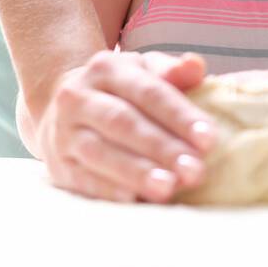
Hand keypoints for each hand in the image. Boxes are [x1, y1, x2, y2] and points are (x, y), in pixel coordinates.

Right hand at [31, 50, 217, 203]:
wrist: (60, 106)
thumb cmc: (119, 91)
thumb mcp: (142, 71)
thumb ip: (171, 71)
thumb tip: (195, 66)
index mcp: (106, 68)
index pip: (147, 91)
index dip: (179, 116)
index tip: (209, 139)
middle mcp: (79, 97)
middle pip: (123, 122)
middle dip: (161, 147)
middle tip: (194, 170)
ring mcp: (64, 131)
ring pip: (100, 152)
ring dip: (136, 172)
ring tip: (168, 188)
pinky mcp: (58, 163)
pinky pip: (82, 178)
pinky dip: (108, 190)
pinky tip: (133, 200)